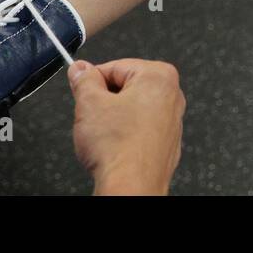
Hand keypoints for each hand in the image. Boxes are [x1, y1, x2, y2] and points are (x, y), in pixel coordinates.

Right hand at [70, 58, 185, 194]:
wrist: (131, 186)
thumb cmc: (119, 148)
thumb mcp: (89, 104)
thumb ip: (83, 81)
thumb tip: (80, 70)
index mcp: (158, 76)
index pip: (115, 66)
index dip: (91, 79)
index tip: (80, 88)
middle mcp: (172, 95)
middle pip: (125, 87)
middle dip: (104, 100)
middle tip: (92, 116)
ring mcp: (172, 120)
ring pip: (131, 109)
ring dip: (113, 119)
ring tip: (104, 134)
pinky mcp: (166, 142)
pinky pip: (139, 130)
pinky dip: (125, 135)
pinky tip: (115, 146)